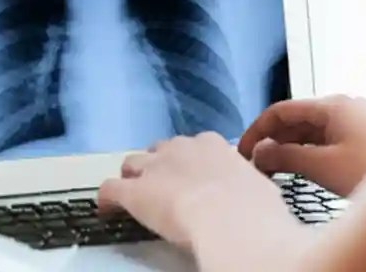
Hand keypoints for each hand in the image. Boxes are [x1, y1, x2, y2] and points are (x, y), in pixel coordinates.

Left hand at [98, 132, 296, 252]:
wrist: (230, 219)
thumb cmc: (254, 207)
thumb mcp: (258, 186)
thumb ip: (247, 184)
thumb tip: (254, 195)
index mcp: (213, 146)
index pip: (195, 146)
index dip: (190, 162)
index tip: (194, 176)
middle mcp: (181, 149)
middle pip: (160, 150)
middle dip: (159, 165)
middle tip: (164, 186)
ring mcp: (155, 168)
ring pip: (132, 163)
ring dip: (133, 177)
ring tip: (133, 194)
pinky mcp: (134, 192)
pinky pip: (110, 189)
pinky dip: (107, 199)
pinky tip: (106, 210)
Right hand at [238, 95, 365, 196]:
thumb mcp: (323, 165)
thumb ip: (285, 156)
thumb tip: (259, 151)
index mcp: (333, 106)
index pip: (282, 110)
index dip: (258, 130)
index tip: (243, 151)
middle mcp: (343, 108)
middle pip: (296, 119)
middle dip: (273, 140)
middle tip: (255, 165)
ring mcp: (355, 122)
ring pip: (310, 131)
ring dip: (290, 148)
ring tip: (273, 171)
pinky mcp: (363, 138)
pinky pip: (326, 141)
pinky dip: (308, 153)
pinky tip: (300, 170)